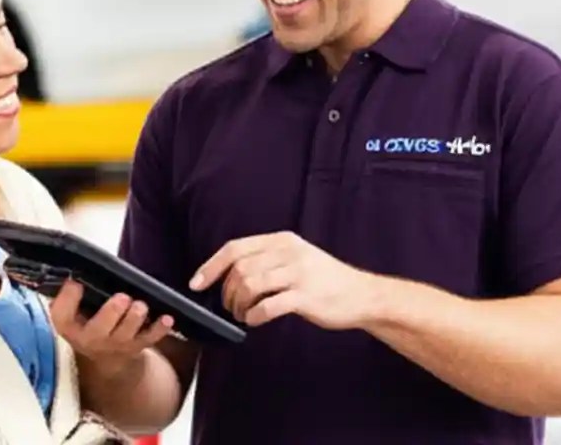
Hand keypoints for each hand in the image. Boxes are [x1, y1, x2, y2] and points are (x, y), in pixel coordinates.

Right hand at [48, 279, 174, 380]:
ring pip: (126, 334)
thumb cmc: (89, 324)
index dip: (67, 300)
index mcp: (71, 328)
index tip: (75, 283)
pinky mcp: (137, 346)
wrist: (107, 359)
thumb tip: (72, 272)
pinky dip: (160, 329)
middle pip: (99, 330)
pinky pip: (150, 339)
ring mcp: (116, 345)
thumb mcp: (73, 313)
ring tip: (140, 305)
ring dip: (135, 318)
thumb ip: (70, 296)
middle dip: (111, 313)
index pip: (62, 317)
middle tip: (121, 298)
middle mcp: (92, 339)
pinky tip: (167, 318)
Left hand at [189, 231, 380, 329]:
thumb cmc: (326, 280)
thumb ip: (268, 260)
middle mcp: (288, 252)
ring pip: (249, 286)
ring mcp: (297, 273)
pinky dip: (254, 316)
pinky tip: (255, 321)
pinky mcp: (305, 296)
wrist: (363, 295)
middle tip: (229, 306)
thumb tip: (230, 275)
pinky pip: (267, 306)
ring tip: (242, 314)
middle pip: (239, 269)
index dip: (211, 266)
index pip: (235, 248)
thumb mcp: (297, 258)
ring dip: (238, 305)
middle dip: (226, 292)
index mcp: (282, 240)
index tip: (197, 283)